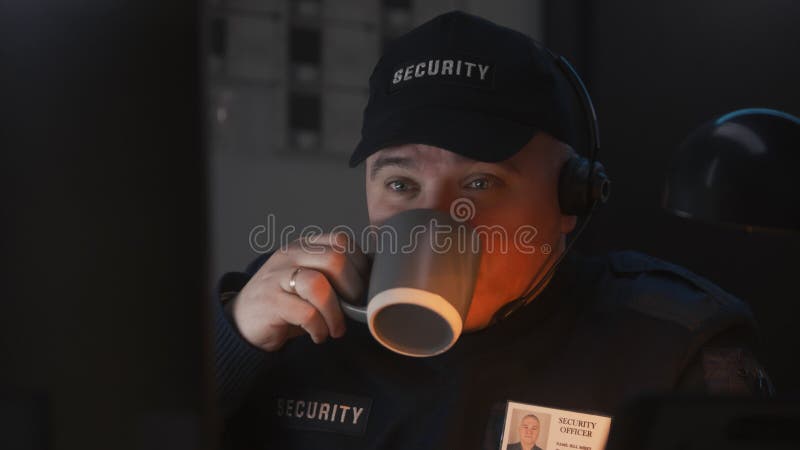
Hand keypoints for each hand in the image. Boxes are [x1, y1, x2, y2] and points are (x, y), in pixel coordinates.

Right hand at [228, 233, 368, 351]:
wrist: (243, 321)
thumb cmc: (286, 303)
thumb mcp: (310, 281)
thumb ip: (334, 276)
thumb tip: (374, 283)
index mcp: (303, 246)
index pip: (340, 240)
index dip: (360, 266)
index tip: (363, 290)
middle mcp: (290, 255)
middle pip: (334, 258)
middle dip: (352, 289)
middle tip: (352, 310)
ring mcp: (276, 277)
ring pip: (318, 284)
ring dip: (335, 312)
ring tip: (335, 328)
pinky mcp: (270, 302)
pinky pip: (305, 313)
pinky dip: (319, 328)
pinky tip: (318, 335)